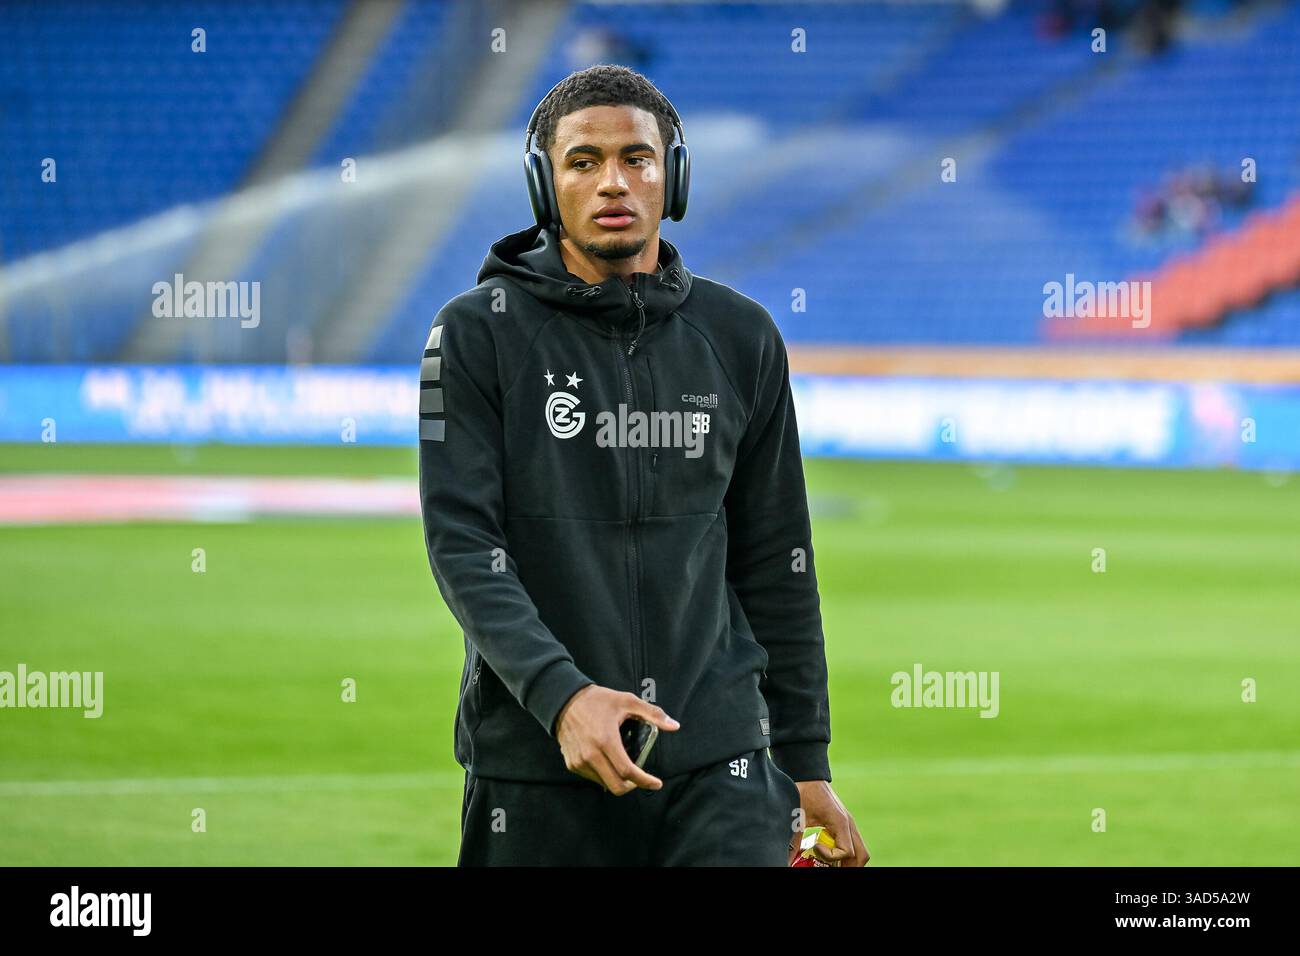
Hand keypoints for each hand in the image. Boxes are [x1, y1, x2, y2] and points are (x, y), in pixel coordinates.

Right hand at [554, 685, 679, 794]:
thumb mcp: (627, 701)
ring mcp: (579, 761)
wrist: (564, 700)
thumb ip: (652, 714)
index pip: (628, 771)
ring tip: (622, 764)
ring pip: (604, 783)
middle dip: (633, 786)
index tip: (656, 783)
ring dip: (617, 779)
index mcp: (606, 740)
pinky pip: (592, 777)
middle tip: (640, 778)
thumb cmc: (598, 700)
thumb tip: (675, 726)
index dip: (645, 781)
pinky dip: (603, 774)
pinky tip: (607, 760)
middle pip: (616, 786)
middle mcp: (591, 755)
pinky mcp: (571, 764)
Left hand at [788, 780, 869, 865]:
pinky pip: (853, 844)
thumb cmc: (803, 791)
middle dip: (848, 867)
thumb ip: (794, 840)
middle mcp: (849, 824)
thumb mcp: (797, 816)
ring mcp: (849, 824)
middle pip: (861, 855)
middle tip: (831, 868)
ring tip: (831, 865)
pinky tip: (828, 854)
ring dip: (848, 862)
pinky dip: (845, 854)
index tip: (814, 846)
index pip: (846, 851)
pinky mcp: (845, 824)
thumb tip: (787, 859)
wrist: (808, 775)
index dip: (831, 856)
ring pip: (860, 851)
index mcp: (841, 822)